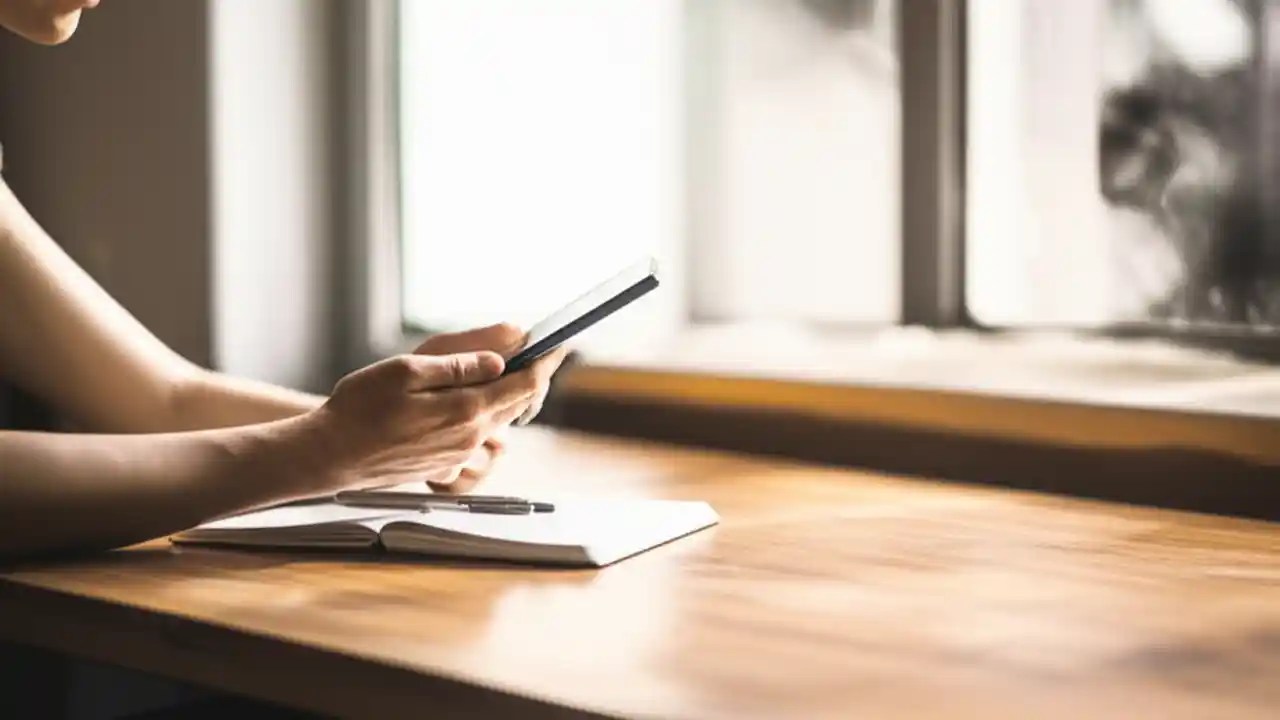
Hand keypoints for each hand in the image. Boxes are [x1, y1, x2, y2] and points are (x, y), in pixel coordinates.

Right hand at [308, 350, 551, 491]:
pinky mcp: (445, 465)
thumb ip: (458, 366)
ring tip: (498, 376)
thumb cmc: (360, 407)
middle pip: (519, 404)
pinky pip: (479, 441)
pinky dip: (484, 419)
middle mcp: (470, 437)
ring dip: (507, 399)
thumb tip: (500, 360)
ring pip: (501, 423)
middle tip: (536, 351)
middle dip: (532, 377)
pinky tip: (466, 405)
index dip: (547, 362)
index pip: (525, 385)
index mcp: (466, 410)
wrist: (330, 455)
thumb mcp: (407, 371)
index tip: (562, 343)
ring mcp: (459, 455)